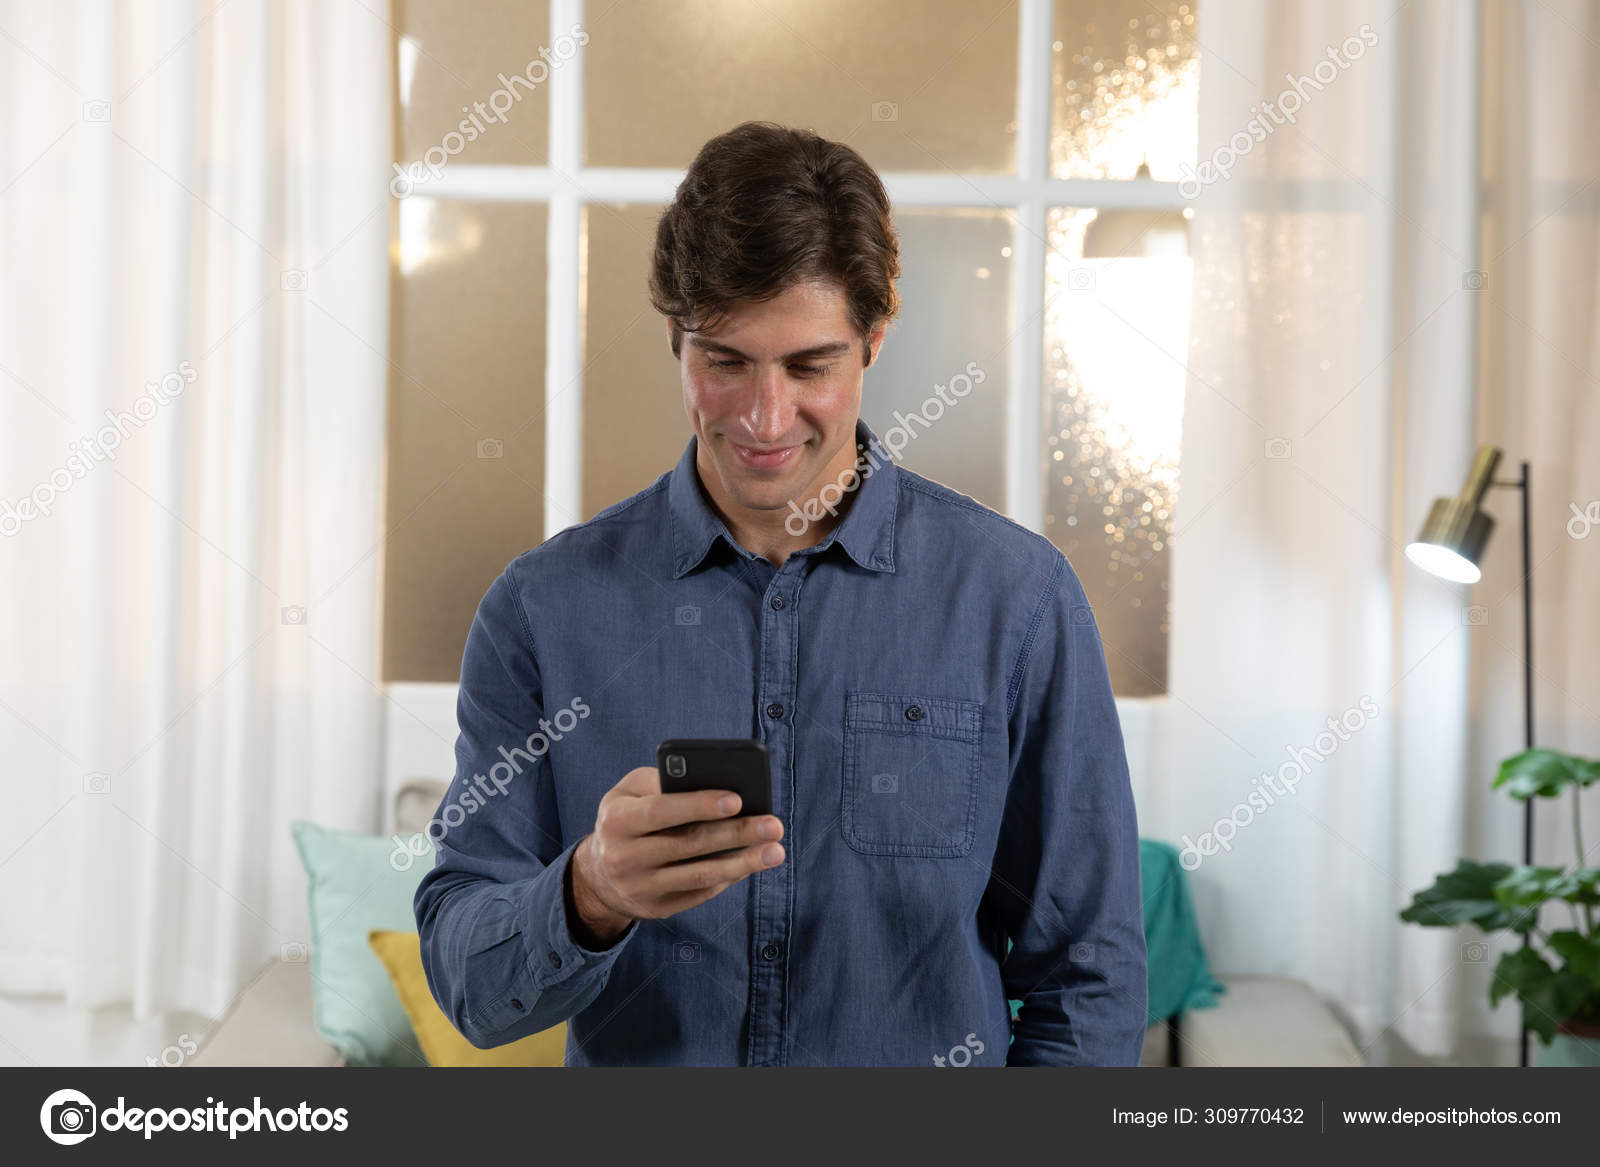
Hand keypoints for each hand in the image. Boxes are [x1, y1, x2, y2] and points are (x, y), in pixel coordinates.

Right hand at [570, 766, 784, 943]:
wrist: (598, 873)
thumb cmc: (627, 816)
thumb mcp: (629, 791)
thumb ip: (662, 781)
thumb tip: (713, 783)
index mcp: (617, 821)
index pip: (661, 812)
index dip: (699, 805)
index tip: (737, 799)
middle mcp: (624, 857)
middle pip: (688, 845)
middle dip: (736, 834)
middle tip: (773, 824)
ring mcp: (640, 888)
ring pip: (699, 875)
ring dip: (743, 863)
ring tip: (776, 850)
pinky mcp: (657, 909)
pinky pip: (700, 893)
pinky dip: (729, 877)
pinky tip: (753, 863)